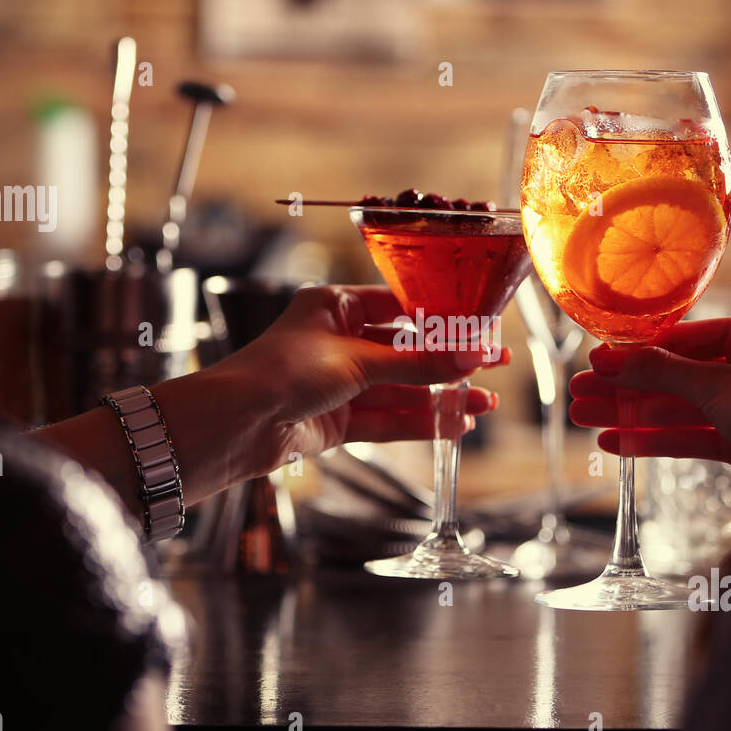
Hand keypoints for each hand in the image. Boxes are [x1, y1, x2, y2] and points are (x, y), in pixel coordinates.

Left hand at [201, 285, 507, 481]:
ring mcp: (339, 384)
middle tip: (494, 366)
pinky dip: (420, 422)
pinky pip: (387, 419)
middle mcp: (338, 342)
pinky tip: (454, 424)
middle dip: (449, 363)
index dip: (442, 320)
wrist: (235, 424)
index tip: (479, 328)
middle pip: (405, 352)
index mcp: (335, 307)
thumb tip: (473, 358)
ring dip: (441, 397)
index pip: (400, 307)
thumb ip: (418, 363)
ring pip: (401, 390)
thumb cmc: (283, 371)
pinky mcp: (338, 421)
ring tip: (484, 404)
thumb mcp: (358, 361)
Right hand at [570, 311, 730, 497]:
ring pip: (676, 407)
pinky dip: (652, 439)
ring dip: (630, 414)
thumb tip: (608, 359)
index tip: (596, 360)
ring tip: (583, 417)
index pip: (685, 338)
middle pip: (675, 374)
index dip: (638, 353)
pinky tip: (614, 441)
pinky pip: (688, 435)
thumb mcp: (717, 384)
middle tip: (580, 391)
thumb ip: (659, 371)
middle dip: (626, 386)